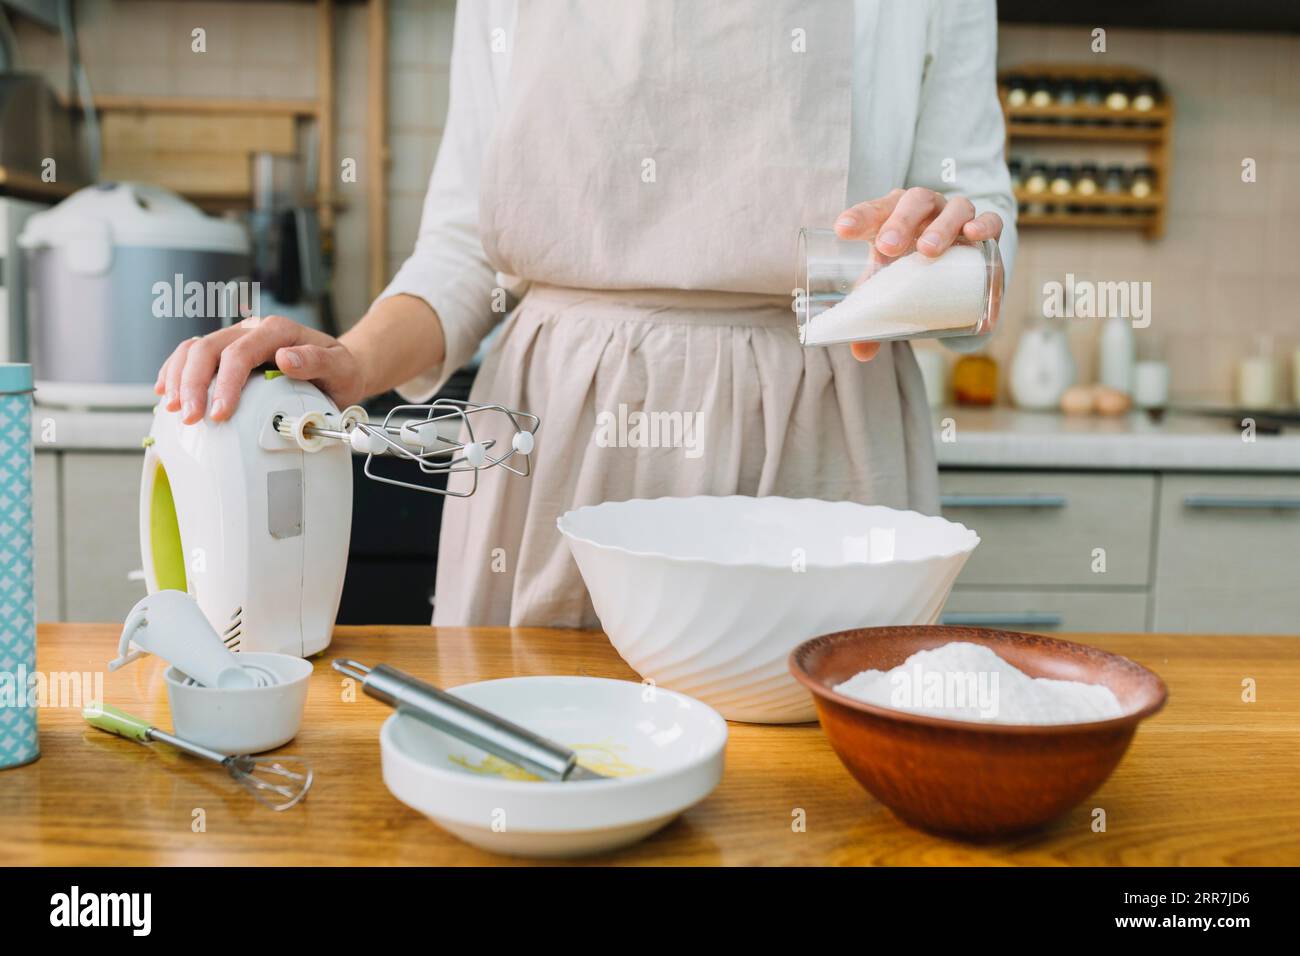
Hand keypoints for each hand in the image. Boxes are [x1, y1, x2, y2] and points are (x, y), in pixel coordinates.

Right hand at [155, 314, 364, 423]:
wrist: (339, 369)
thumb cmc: (340, 371)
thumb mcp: (341, 368)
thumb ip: (316, 361)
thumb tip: (286, 358)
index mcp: (278, 331)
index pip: (240, 352)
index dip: (226, 382)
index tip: (220, 412)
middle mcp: (253, 330)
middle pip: (209, 348)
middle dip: (194, 384)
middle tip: (191, 417)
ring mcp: (237, 340)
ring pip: (194, 349)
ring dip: (179, 379)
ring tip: (175, 410)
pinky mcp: (228, 353)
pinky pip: (192, 355)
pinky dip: (176, 373)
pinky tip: (168, 394)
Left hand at [833, 188, 1002, 361]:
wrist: (955, 269)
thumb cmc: (911, 270)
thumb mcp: (890, 288)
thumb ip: (875, 315)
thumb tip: (861, 352)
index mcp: (893, 217)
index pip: (874, 211)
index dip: (859, 217)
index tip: (842, 230)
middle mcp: (925, 210)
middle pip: (913, 202)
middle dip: (899, 222)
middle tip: (887, 247)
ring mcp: (956, 216)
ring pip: (952, 208)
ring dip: (940, 226)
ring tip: (928, 251)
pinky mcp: (986, 230)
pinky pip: (992, 220)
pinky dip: (985, 224)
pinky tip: (974, 234)